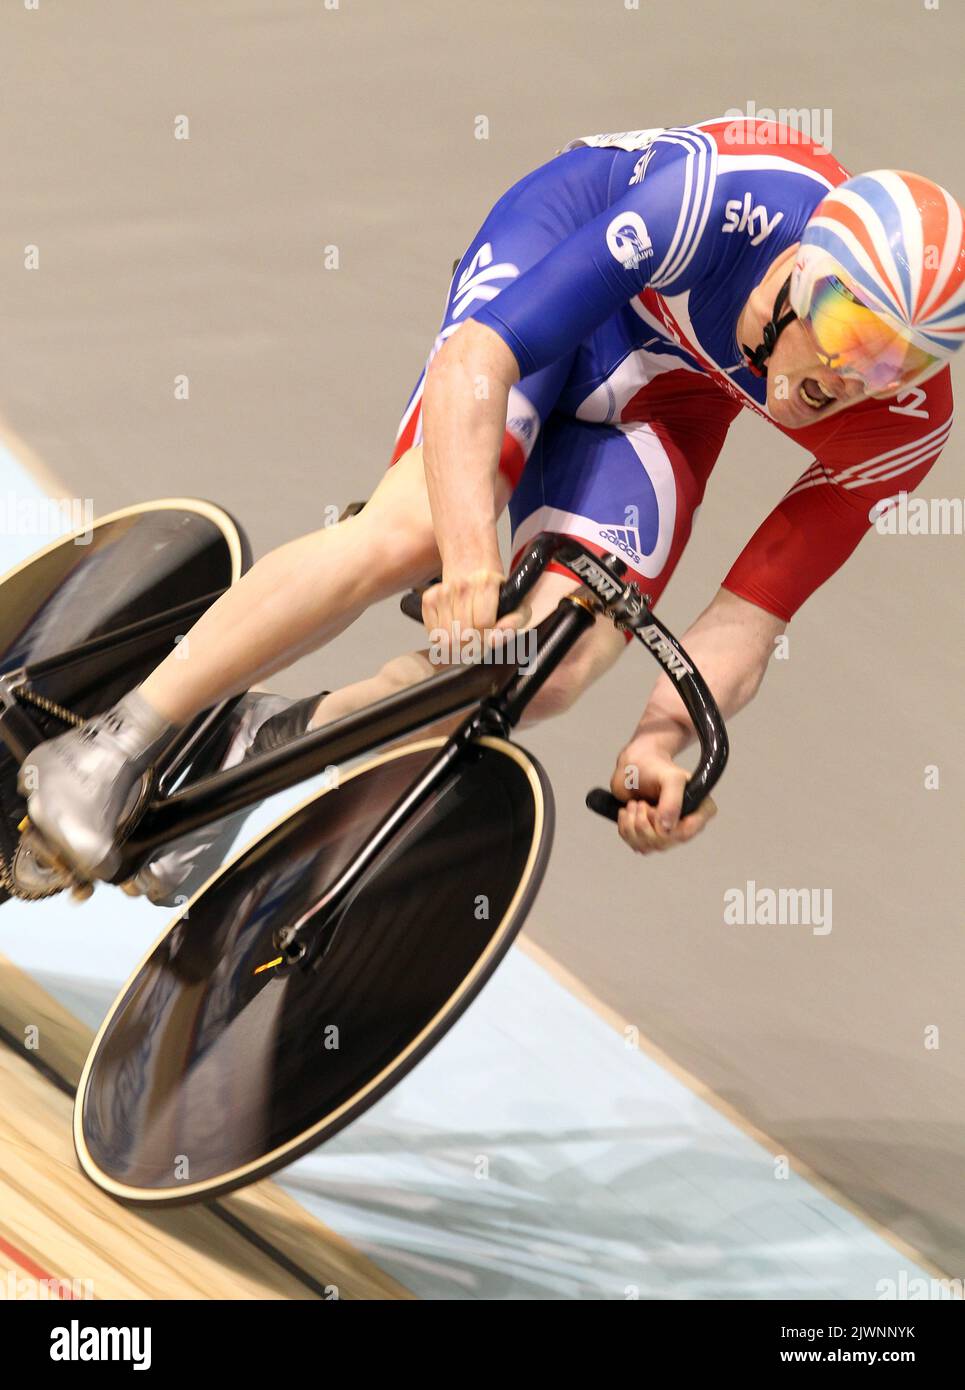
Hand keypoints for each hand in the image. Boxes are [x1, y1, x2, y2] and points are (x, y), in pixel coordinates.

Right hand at [421, 567, 529, 664]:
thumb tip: (494, 640)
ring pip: (446, 638)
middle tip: (478, 638)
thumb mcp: (516, 602)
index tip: (490, 635)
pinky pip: (433, 634)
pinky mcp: (428, 598)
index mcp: (486, 583)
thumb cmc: (495, 589)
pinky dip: (443, 638)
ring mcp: (443, 592)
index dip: (488, 636)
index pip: (483, 624)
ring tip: (467, 635)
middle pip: (463, 635)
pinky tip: (454, 628)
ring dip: (458, 644)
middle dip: (473, 644)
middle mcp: (462, 586)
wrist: (471, 561)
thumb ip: (514, 622)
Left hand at [609, 737, 716, 853]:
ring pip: (649, 846)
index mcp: (700, 810)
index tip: (652, 809)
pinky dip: (626, 828)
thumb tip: (667, 829)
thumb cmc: (655, 766)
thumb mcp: (670, 778)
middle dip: (645, 823)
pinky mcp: (649, 835)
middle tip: (641, 803)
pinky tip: (628, 812)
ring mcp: (667, 831)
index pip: (686, 833)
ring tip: (634, 805)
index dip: (666, 827)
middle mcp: (686, 823)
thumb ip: (672, 801)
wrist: (634, 765)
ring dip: (634, 825)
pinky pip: (636, 845)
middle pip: (665, 843)